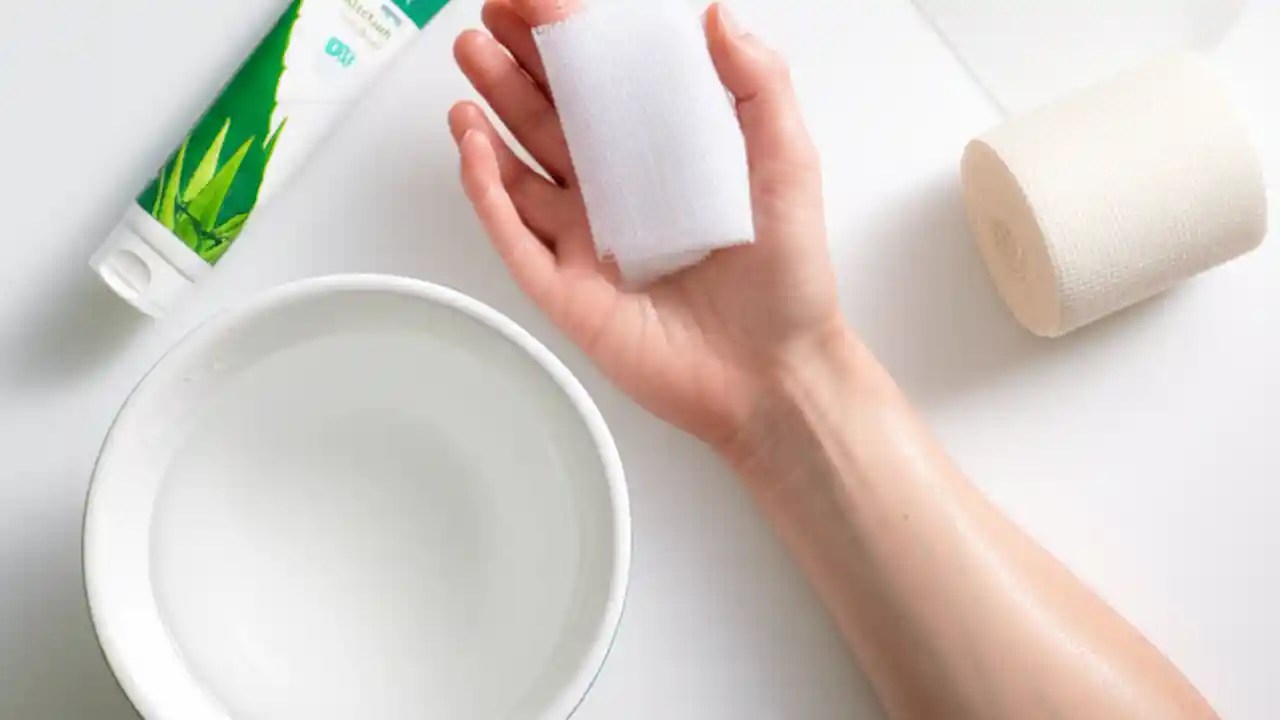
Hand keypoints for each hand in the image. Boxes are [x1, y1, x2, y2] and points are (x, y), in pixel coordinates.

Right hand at [451, 0, 844, 450]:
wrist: (774, 373)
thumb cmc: (786, 283)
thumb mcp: (788, 165)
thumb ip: (758, 88)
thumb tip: (720, 19)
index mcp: (662, 163)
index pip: (601, 90)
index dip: (567, 43)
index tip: (538, 1)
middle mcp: (617, 199)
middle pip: (549, 120)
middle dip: (514, 67)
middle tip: (487, 25)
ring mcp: (585, 243)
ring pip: (520, 170)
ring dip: (491, 116)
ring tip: (471, 68)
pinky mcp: (565, 290)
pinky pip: (513, 234)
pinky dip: (487, 189)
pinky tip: (474, 144)